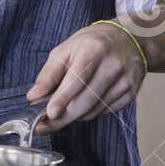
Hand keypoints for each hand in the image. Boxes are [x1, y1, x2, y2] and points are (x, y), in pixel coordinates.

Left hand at [27, 21, 146, 131]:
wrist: (128, 38)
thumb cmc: (91, 43)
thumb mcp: (65, 50)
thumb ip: (49, 74)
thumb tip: (33, 96)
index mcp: (93, 50)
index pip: (77, 79)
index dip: (63, 98)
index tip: (50, 113)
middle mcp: (112, 66)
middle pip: (86, 100)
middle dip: (63, 117)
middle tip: (44, 127)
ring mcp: (124, 81)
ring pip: (94, 110)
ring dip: (74, 116)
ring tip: (60, 113)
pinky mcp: (131, 93)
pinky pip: (105, 112)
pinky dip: (89, 113)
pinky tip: (82, 106)